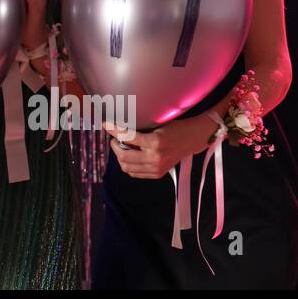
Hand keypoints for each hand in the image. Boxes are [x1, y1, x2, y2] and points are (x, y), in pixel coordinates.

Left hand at [103, 117, 220, 179]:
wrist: (192, 140)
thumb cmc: (175, 128)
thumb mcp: (157, 124)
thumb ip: (139, 129)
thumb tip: (118, 127)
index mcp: (155, 143)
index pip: (128, 137)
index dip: (114, 130)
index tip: (106, 124)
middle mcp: (155, 158)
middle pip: (123, 157)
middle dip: (114, 146)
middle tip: (114, 138)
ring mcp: (156, 168)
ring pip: (127, 167)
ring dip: (120, 156)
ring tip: (121, 147)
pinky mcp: (157, 174)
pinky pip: (135, 173)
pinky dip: (128, 165)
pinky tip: (129, 156)